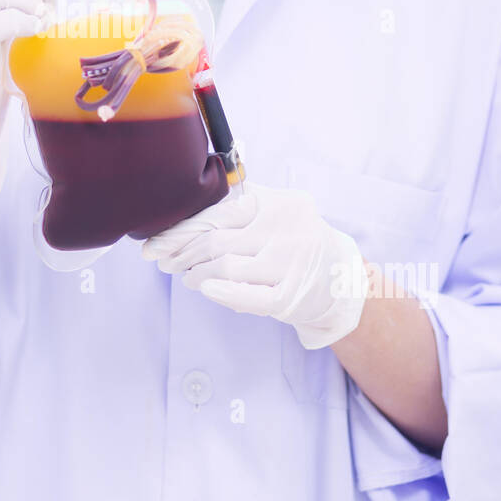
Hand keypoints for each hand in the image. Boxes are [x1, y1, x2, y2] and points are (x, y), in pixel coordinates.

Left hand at [141, 182, 368, 348]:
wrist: (343, 278)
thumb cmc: (296, 241)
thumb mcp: (278, 211)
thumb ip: (238, 205)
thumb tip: (181, 222)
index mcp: (278, 203)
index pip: (218, 212)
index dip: (182, 229)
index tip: (157, 241)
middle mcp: (285, 229)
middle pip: (215, 240)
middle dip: (181, 254)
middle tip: (164, 263)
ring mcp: (289, 264)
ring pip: (225, 268)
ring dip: (196, 275)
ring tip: (188, 277)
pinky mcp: (290, 297)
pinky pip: (246, 296)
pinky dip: (220, 292)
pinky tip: (205, 289)